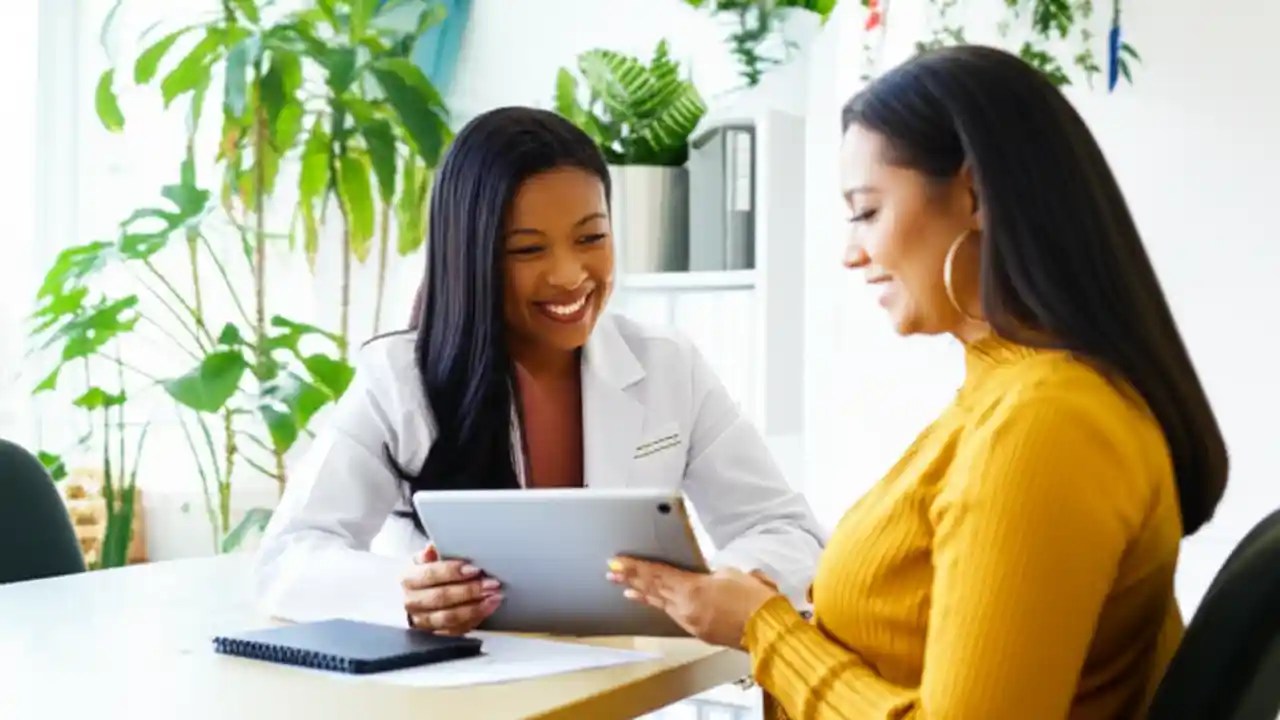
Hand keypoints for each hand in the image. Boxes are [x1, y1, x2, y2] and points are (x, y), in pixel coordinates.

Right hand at [402, 544, 502, 634]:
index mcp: (409, 579)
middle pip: (441, 598)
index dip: (453, 572)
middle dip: (469, 590)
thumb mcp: (423, 560)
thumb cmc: (423, 574)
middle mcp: (413, 602)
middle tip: (491, 584)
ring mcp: (423, 620)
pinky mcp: (435, 633)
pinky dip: (474, 620)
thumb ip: (430, 554)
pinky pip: (456, 630)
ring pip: (449, 617)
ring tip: (494, 598)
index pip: (431, 575)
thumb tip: (431, 548)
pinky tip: (488, 609)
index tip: (475, 569)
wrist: (414, 596)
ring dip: (474, 608)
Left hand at [607, 558, 779, 647]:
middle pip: (652, 589)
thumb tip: (704, 577)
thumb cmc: (755, 600)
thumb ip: (710, 574)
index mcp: (692, 589)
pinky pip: (672, 615)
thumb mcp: (731, 574)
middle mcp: (686, 607)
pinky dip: (659, 607)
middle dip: (631, 579)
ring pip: (660, 603)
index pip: (657, 574)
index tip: (617, 562)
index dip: (635, 567)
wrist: (768, 628)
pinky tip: (652, 605)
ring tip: (624, 588)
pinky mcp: (698, 631)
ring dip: (641, 594)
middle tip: (611, 571)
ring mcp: (690, 621)